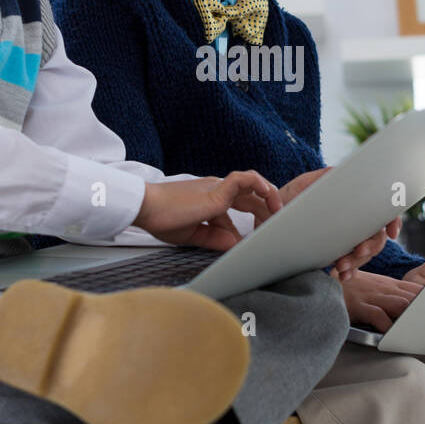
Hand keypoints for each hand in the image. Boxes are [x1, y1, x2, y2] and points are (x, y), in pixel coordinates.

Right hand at [136, 170, 281, 250]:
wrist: (146, 208)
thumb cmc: (162, 218)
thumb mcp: (193, 235)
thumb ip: (214, 238)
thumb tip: (235, 244)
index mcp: (210, 199)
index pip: (240, 203)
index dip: (254, 216)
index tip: (260, 232)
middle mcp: (216, 189)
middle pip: (250, 195)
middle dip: (267, 209)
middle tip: (276, 225)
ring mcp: (217, 187)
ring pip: (252, 183)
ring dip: (268, 196)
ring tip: (278, 211)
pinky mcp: (216, 190)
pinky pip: (245, 179)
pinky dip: (260, 185)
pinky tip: (269, 196)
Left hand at [280, 167, 401, 281]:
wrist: (267, 218)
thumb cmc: (287, 197)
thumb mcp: (305, 184)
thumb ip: (325, 178)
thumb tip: (341, 173)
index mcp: (350, 202)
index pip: (380, 210)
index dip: (391, 220)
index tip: (392, 232)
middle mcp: (352, 220)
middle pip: (376, 236)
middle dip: (369, 247)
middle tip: (356, 253)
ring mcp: (345, 238)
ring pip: (364, 253)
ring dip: (357, 262)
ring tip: (341, 267)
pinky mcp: (335, 253)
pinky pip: (350, 265)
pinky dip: (348, 271)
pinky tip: (340, 275)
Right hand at [335, 269, 423, 332]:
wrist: (321, 280)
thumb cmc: (348, 289)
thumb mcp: (372, 288)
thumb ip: (390, 295)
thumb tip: (407, 307)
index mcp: (389, 285)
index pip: (417, 290)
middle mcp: (384, 288)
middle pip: (413, 297)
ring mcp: (371, 296)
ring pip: (400, 304)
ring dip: (412, 317)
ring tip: (424, 329)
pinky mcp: (358, 305)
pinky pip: (377, 315)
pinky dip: (387, 325)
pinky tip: (394, 335)